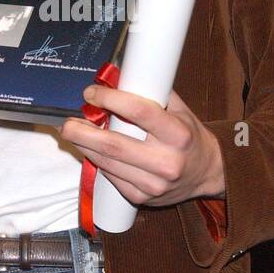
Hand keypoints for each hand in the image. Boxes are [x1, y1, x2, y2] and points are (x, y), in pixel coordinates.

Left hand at [59, 84, 224, 207]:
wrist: (207, 174)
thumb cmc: (190, 137)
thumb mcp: (180, 110)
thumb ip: (153, 92)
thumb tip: (118, 74)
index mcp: (178, 134)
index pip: (139, 112)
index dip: (110, 99)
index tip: (91, 93)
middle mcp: (166, 161)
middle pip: (114, 145)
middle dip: (83, 132)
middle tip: (66, 121)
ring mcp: (153, 183)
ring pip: (107, 162)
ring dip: (85, 146)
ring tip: (73, 132)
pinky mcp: (142, 198)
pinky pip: (111, 177)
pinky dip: (97, 161)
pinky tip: (91, 150)